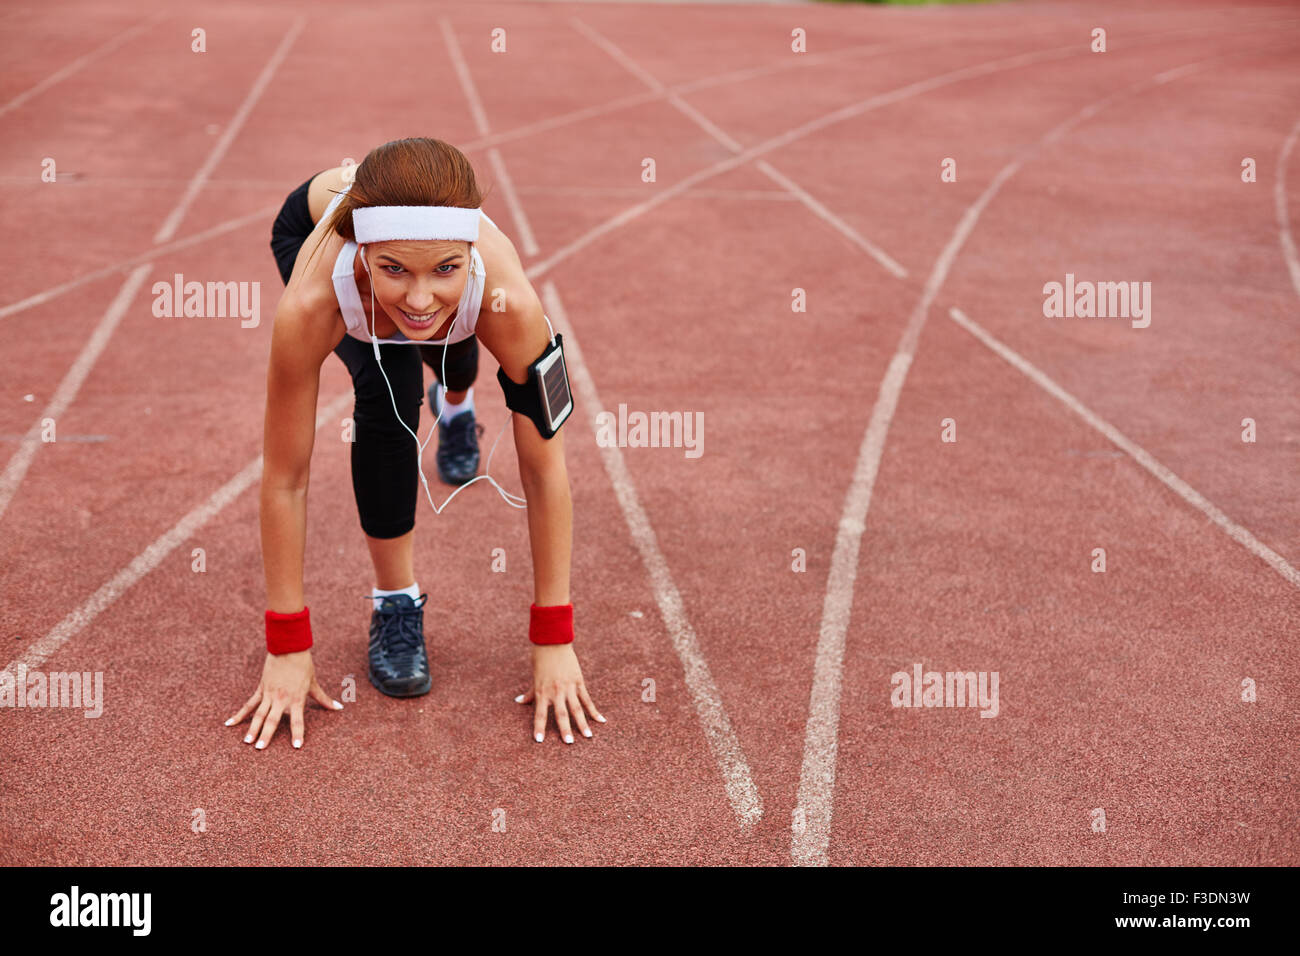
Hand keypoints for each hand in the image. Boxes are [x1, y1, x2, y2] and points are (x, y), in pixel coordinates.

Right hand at [225, 650, 341, 749]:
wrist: (289, 648)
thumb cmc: (304, 666)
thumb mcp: (314, 683)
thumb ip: (324, 699)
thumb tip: (339, 708)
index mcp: (296, 699)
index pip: (298, 720)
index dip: (298, 733)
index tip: (296, 747)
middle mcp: (281, 699)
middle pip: (272, 720)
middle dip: (266, 735)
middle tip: (260, 748)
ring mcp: (269, 694)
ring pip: (258, 714)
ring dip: (252, 729)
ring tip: (247, 742)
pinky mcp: (261, 689)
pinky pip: (249, 704)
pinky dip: (239, 714)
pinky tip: (229, 724)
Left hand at [515, 643, 604, 743]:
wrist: (553, 642)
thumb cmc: (540, 659)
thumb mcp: (534, 678)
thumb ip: (529, 693)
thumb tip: (518, 702)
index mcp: (542, 692)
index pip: (539, 714)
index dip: (539, 727)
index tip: (539, 741)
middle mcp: (556, 691)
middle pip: (561, 714)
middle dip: (565, 729)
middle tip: (569, 743)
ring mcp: (569, 687)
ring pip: (576, 708)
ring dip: (582, 723)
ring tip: (588, 736)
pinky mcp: (578, 681)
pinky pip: (587, 699)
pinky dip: (594, 710)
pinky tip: (600, 720)